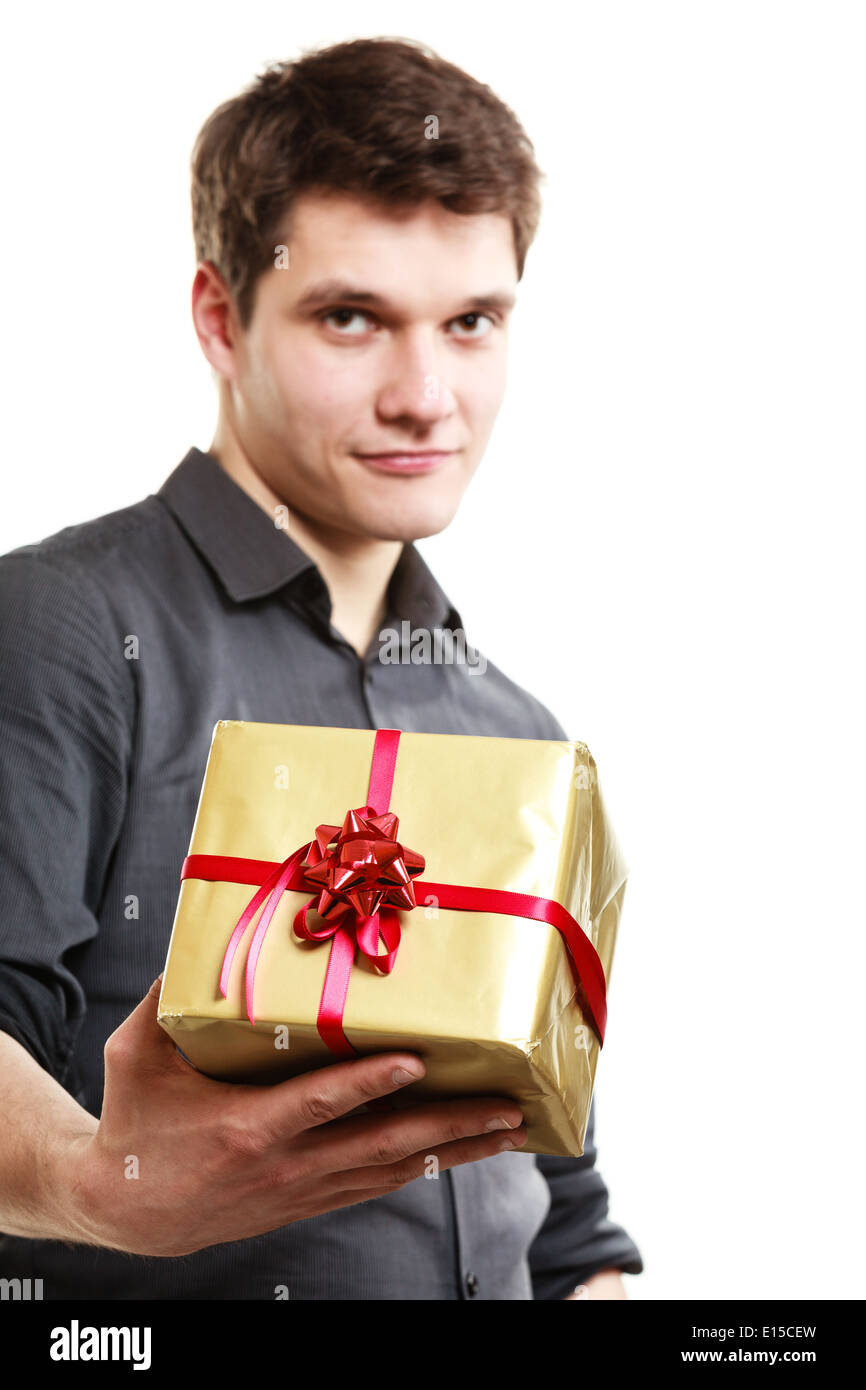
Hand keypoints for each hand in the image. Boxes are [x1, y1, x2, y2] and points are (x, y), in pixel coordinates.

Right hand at [61, 977, 526, 1255]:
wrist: (127, 1211)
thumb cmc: (135, 1125)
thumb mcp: (136, 1057)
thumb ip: (165, 999)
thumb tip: (196, 936)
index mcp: (246, 1128)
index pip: (321, 1103)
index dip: (370, 1084)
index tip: (419, 1064)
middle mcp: (285, 1166)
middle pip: (382, 1145)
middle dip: (450, 1125)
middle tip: (508, 1108)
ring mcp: (302, 1190)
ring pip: (392, 1169)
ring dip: (454, 1150)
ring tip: (508, 1129)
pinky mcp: (307, 1201)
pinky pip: (376, 1183)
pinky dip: (421, 1166)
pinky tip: (458, 1151)